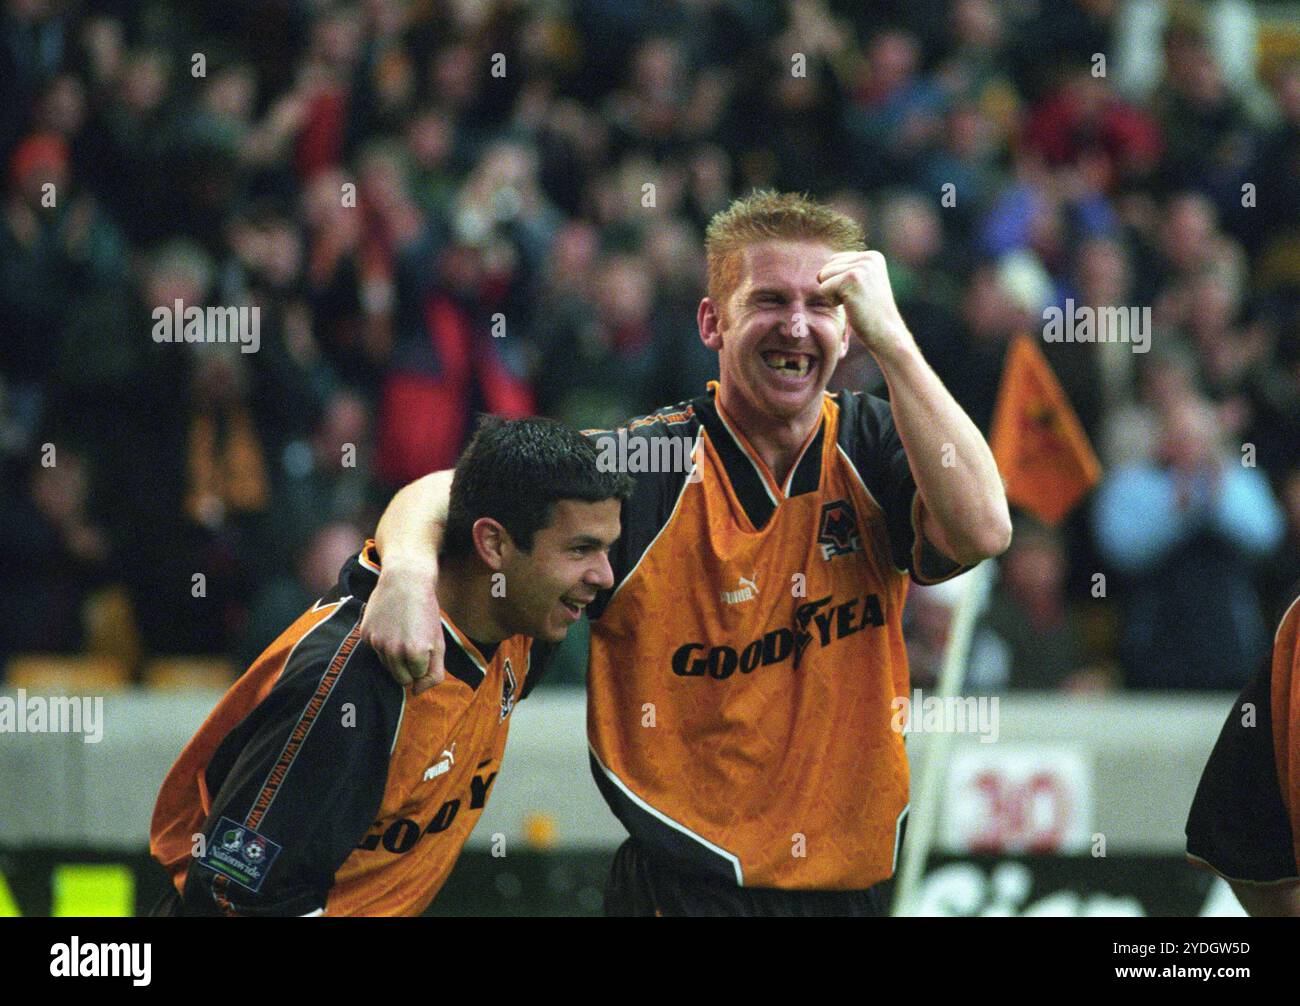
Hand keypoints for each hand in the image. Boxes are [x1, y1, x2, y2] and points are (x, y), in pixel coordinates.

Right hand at [360, 557, 445, 693]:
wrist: (405, 580)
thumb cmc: (426, 611)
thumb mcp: (439, 642)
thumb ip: (434, 673)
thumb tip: (417, 693)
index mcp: (415, 653)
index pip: (417, 678)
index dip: (424, 663)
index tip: (425, 644)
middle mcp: (393, 650)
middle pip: (400, 679)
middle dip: (409, 667)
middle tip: (414, 643)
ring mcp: (376, 643)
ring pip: (387, 667)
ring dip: (396, 657)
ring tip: (403, 633)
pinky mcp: (365, 635)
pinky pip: (375, 653)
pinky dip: (383, 645)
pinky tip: (390, 627)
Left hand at [817, 251, 911, 360]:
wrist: (887, 333)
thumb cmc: (870, 315)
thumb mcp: (863, 286)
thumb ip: (847, 272)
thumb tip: (818, 273)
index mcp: (872, 256)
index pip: (834, 261)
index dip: (839, 282)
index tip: (860, 295)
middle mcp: (868, 257)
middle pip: (827, 267)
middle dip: (835, 288)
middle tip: (858, 301)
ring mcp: (862, 266)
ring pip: (823, 276)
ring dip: (833, 295)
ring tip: (855, 303)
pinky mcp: (852, 278)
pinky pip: (823, 288)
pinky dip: (833, 302)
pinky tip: (852, 307)